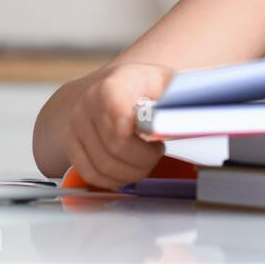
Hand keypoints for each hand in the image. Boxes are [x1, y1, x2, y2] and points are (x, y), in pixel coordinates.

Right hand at [66, 61, 172, 189]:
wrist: (115, 84)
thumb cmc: (145, 86)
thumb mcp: (167, 83)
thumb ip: (179, 99)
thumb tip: (194, 118)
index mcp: (112, 87)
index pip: (119, 124)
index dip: (140, 146)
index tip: (158, 144)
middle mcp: (87, 104)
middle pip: (114, 151)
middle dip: (142, 163)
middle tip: (155, 155)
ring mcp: (76, 125)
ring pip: (101, 167)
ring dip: (129, 173)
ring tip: (144, 162)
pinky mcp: (70, 143)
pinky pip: (89, 173)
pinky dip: (112, 179)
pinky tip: (127, 170)